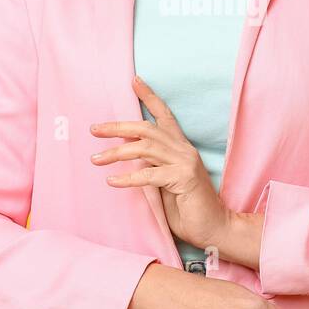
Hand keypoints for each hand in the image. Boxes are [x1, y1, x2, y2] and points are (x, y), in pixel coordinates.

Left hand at [90, 75, 231, 249]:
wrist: (214, 228)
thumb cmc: (188, 209)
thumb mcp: (165, 182)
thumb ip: (152, 165)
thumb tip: (127, 153)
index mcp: (181, 147)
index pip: (164, 116)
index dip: (150, 97)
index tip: (134, 81)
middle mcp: (184, 149)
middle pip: (147, 128)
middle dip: (117, 127)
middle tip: (94, 129)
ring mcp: (185, 162)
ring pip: (145, 147)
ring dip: (116, 152)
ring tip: (96, 160)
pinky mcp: (184, 178)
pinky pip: (149, 174)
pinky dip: (128, 177)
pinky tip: (112, 180)